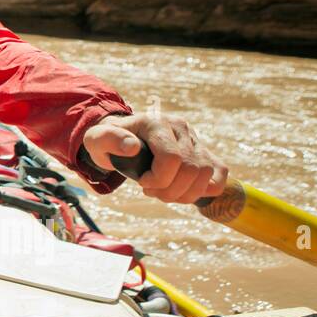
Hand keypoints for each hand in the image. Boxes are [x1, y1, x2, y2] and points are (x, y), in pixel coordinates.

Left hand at [82, 113, 228, 203]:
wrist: (120, 138)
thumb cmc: (108, 141)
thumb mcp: (97, 139)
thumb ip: (108, 139)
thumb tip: (132, 147)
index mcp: (156, 122)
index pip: (172, 158)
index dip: (159, 179)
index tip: (142, 183)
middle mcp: (180, 127)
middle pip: (191, 169)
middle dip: (170, 190)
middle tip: (151, 191)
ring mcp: (195, 139)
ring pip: (206, 175)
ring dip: (185, 194)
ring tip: (164, 192)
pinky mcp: (203, 151)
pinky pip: (219, 174)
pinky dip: (204, 190)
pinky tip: (183, 192)